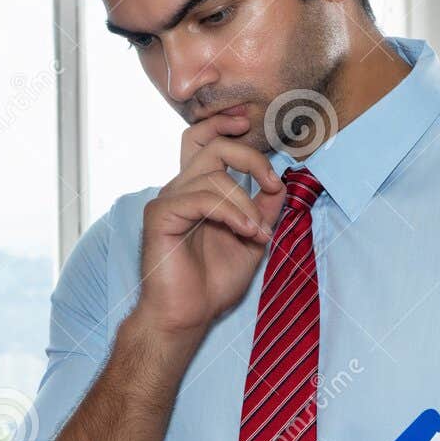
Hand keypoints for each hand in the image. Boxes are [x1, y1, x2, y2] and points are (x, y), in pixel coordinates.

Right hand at [136, 112, 287, 338]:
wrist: (188, 316)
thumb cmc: (213, 283)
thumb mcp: (252, 240)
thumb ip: (264, 210)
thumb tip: (279, 183)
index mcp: (197, 190)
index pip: (204, 140)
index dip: (224, 125)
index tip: (251, 124)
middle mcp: (180, 189)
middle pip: (211, 145)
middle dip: (249, 157)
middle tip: (270, 184)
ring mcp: (168, 200)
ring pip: (213, 175)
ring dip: (246, 204)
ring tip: (258, 233)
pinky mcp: (160, 215)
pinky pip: (201, 198)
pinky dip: (231, 212)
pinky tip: (245, 232)